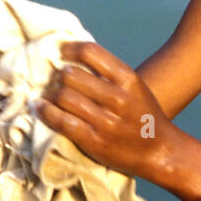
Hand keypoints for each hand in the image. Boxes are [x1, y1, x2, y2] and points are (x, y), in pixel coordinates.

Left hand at [36, 40, 171, 179]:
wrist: (160, 151)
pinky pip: (62, 121)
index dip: (69, 49)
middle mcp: (117, 98)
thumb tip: (73, 58)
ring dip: (50, 94)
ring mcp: (106, 121)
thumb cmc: (144, 115)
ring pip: (63, 97)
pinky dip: (46, 112)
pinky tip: (40, 107)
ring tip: (48, 94)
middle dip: (58, 75)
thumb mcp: (135, 87)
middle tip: (54, 79)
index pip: (90, 52)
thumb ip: (110, 74)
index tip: (61, 52)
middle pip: (71, 75)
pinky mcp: (94, 141)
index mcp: (128, 79)